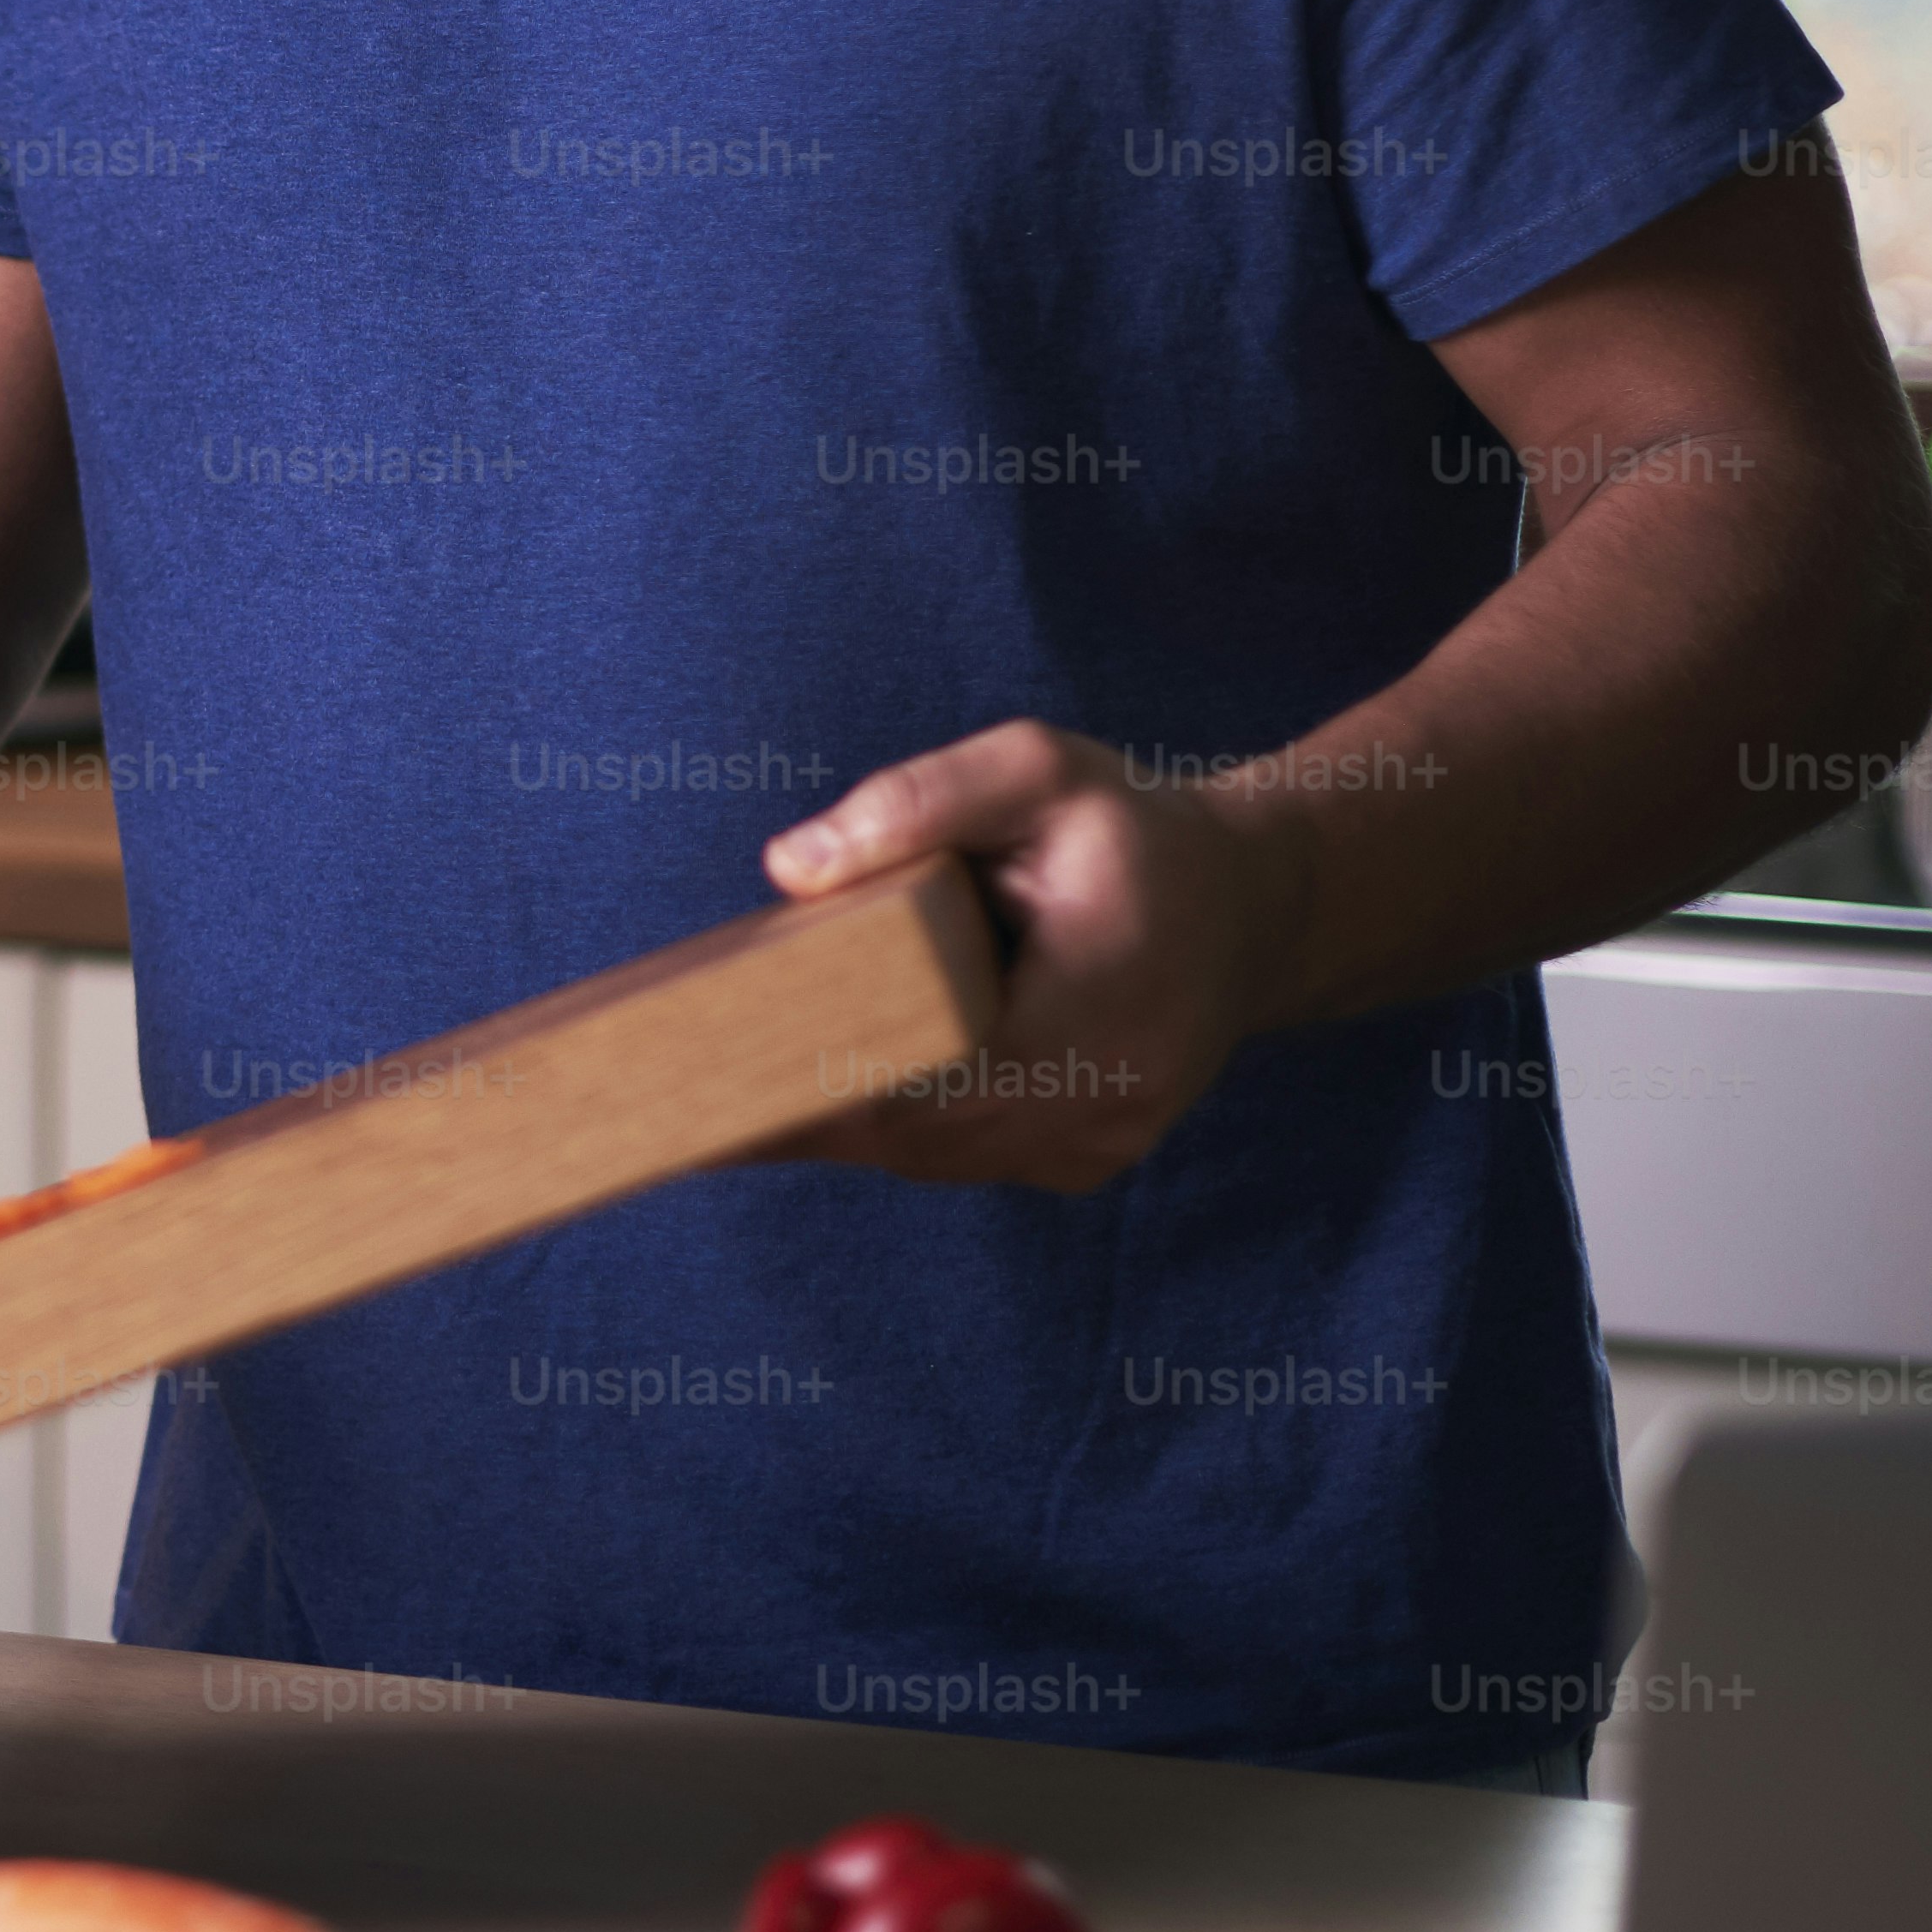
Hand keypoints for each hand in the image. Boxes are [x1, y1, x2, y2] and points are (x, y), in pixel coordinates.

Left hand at [762, 723, 1312, 1191]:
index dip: (817, 1083)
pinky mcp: (1089, 1160)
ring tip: (721, 1095)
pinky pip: (967, 1157)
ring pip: (936, 1158)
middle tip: (679, 1093)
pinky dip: (895, 1128)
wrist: (1252, 907)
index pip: (932, 1069)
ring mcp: (1104, 1141)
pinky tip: (819, 1093)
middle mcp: (1113, 1091)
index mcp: (1105, 992)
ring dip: (839, 1125)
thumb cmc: (1132, 829)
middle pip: (919, 1132)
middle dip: (800, 1112)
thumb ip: (918, 802)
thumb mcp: (1037, 771)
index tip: (714, 1083)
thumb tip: (789, 869)